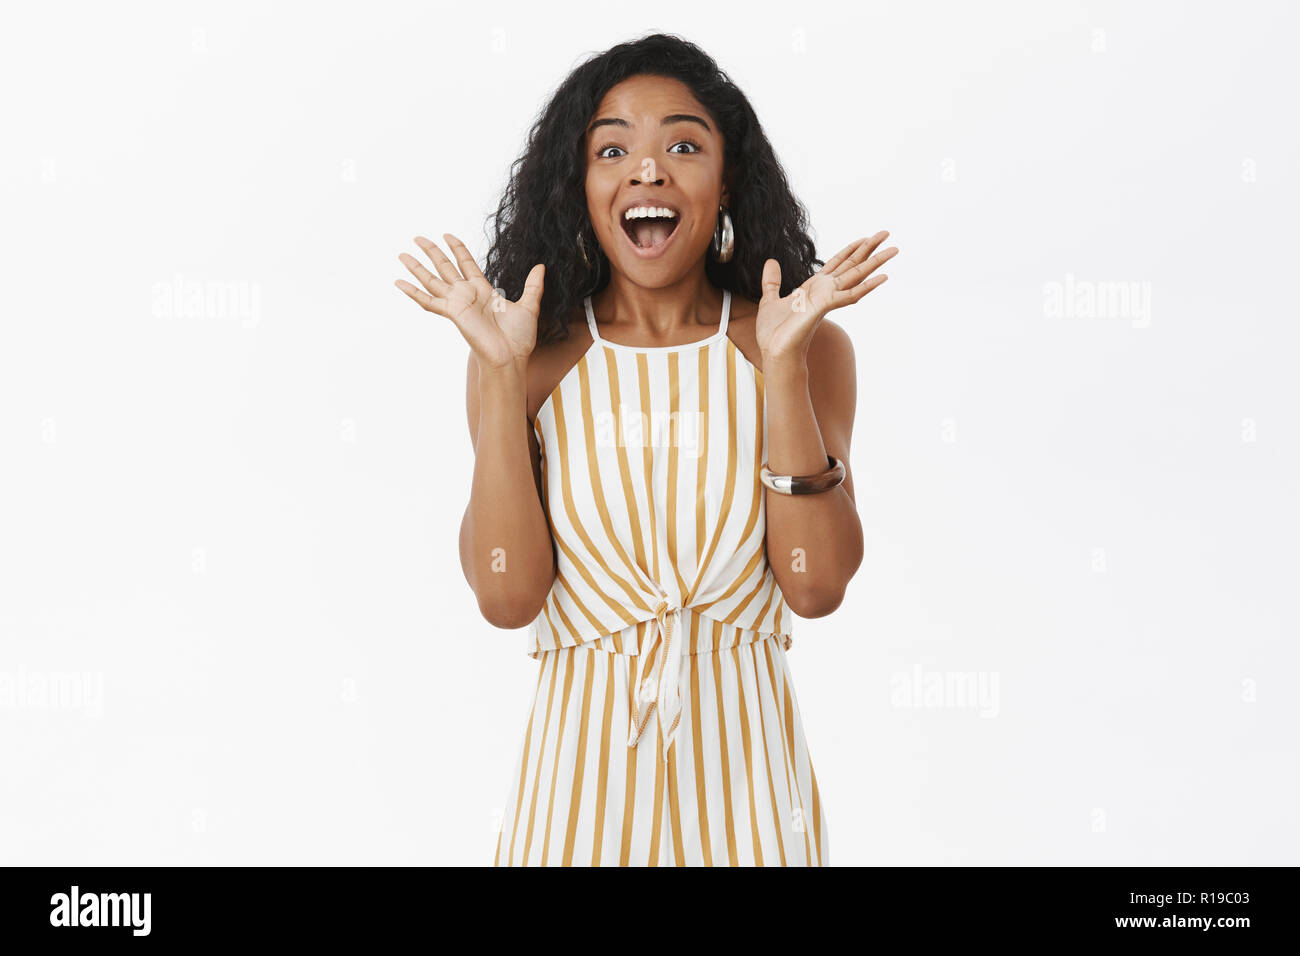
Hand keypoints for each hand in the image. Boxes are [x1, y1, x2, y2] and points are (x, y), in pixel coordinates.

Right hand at [395, 233, 543, 371]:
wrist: (511, 357)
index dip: (457, 249)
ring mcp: (457, 303)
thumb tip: (541, 267)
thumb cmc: (519, 338)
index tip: (448, 235)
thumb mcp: (529, 306)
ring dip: (417, 267)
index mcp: (483, 291)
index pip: (466, 264)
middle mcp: (467, 295)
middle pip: (445, 267)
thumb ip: (533, 286)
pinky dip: (413, 292)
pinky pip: (428, 301)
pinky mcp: (452, 313)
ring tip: (402, 254)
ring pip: (432, 280)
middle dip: (432, 252)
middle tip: (418, 238)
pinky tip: (399, 283)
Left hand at [756, 231, 897, 364]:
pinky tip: (882, 278)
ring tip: (894, 250)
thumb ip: (772, 281)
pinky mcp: (824, 307)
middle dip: (869, 248)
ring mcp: (827, 298)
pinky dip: (867, 287)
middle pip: (851, 265)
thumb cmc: (773, 333)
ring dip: (875, 262)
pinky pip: (850, 295)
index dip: (851, 249)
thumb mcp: (770, 299)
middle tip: (887, 233)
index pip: (837, 263)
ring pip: (856, 275)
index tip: (865, 237)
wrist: (774, 351)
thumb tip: (770, 261)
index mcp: (814, 288)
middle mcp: (825, 291)